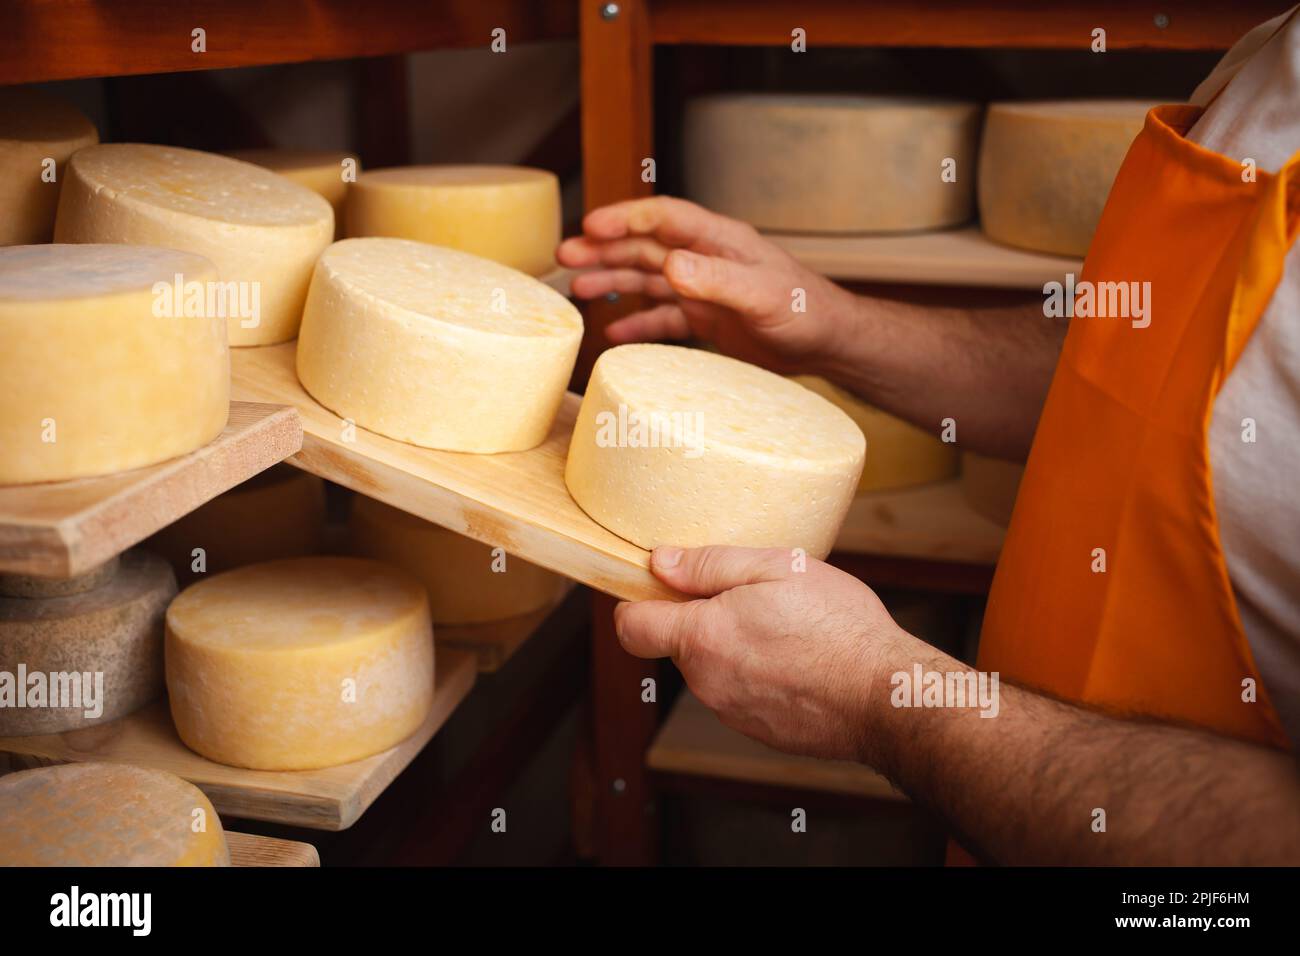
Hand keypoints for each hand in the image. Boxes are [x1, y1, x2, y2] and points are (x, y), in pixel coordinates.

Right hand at [557, 196, 860, 373]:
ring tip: (576, 287)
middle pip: (645, 247)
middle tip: (564, 255)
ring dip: (613, 281)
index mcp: (719, 241)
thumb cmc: (805, 310)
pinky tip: (614, 333)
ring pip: (648, 280)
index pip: (664, 218)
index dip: (626, 218)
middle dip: (604, 248)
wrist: (828, 343)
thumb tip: (670, 264)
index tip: (591, 226)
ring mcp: (704, 289)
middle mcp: (706, 260)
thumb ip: (716, 279)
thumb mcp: (761, 294)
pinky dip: (638, 324)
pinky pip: (663, 319)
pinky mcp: (708, 320)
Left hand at [614, 544, 915, 762]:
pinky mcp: (760, 731)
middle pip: (679, 644)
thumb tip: (660, 562)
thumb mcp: (775, 568)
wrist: (886, 696)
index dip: (637, 601)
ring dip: (735, 646)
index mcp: (701, 638)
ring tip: (787, 627)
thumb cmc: (837, 626)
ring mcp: (733, 712)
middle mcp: (707, 682)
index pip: (631, 627)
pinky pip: (743, 693)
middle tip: (754, 596)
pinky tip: (800, 659)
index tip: (660, 584)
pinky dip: (760, 675)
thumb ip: (709, 565)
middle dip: (703, 619)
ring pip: (714, 668)